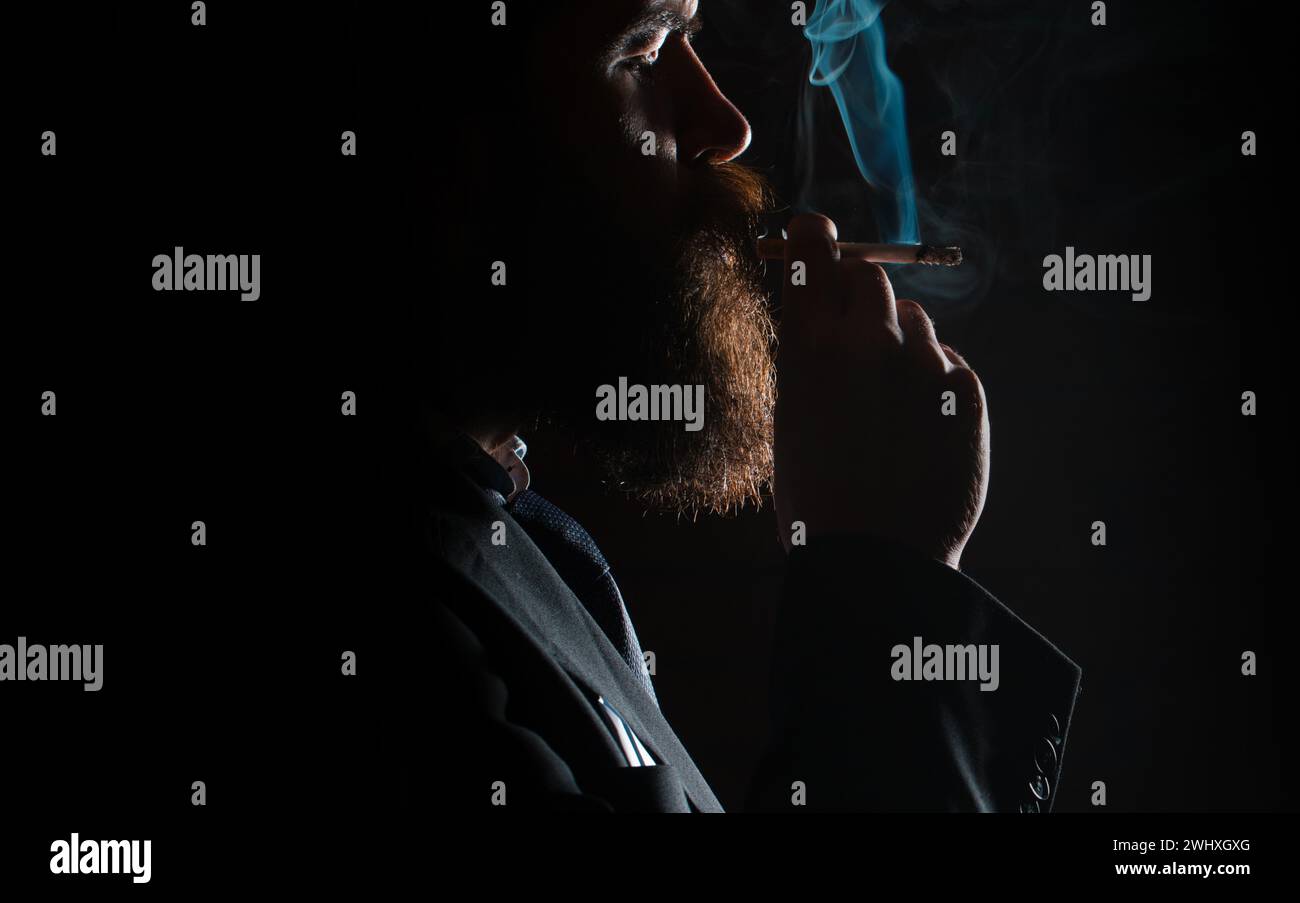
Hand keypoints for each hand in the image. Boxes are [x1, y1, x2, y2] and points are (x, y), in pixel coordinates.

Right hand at [772, 214, 989, 568]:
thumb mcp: (789, 419)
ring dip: (900, 343)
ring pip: (915, 322)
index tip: (815, 234)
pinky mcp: (967, 392)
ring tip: (886, 403)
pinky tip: (919, 428)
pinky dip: (936, 384)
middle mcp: (868, 341)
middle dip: (860, 292)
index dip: (813, 237)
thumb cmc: (816, 500)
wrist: (875, 560)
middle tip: (853, 331)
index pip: (812, 251)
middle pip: (872, 276)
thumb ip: (808, 358)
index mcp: (808, 347)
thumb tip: (823, 316)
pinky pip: (950, 365)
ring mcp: (924, 365)